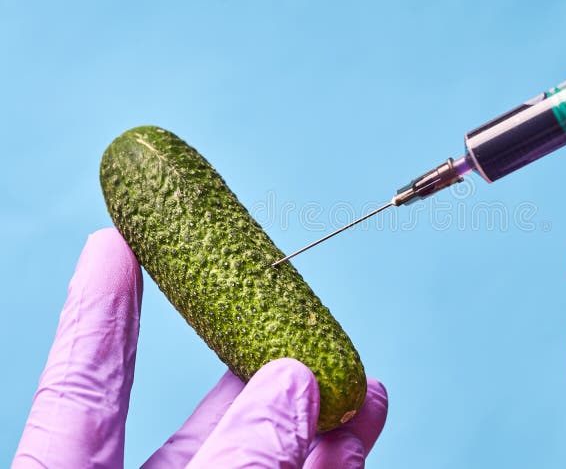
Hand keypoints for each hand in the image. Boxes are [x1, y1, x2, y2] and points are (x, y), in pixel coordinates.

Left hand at [13, 228, 387, 467]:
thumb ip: (234, 457)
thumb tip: (294, 384)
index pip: (85, 375)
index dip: (101, 304)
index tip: (113, 239)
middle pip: (202, 415)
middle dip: (254, 359)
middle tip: (287, 309)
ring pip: (262, 453)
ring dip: (318, 412)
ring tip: (357, 378)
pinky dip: (334, 459)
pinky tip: (359, 428)